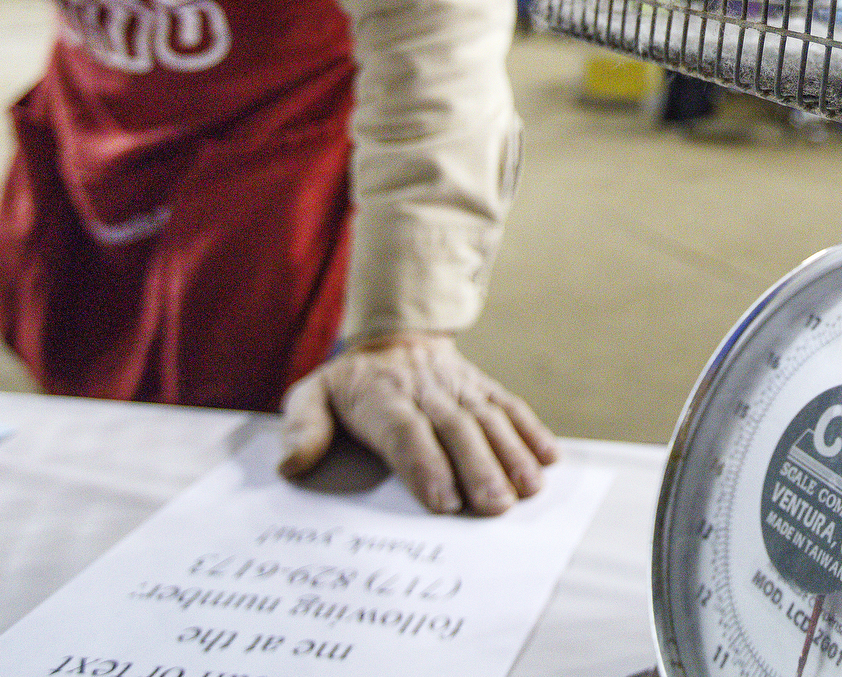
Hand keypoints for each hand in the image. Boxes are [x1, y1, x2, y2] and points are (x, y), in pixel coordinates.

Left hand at [278, 331, 557, 514]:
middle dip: (479, 468)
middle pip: (456, 431)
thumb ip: (302, 426)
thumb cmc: (351, 382)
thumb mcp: (311, 394)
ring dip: (512, 454)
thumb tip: (292, 463)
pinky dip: (532, 430)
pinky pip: (511, 406)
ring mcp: (460, 389)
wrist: (398, 335)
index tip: (444, 500)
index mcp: (382, 399)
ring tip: (529, 488)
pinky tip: (549, 457)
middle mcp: (426, 393)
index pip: (406, 434)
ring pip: (489, 420)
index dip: (426, 466)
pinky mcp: (484, 388)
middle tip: (496, 505)